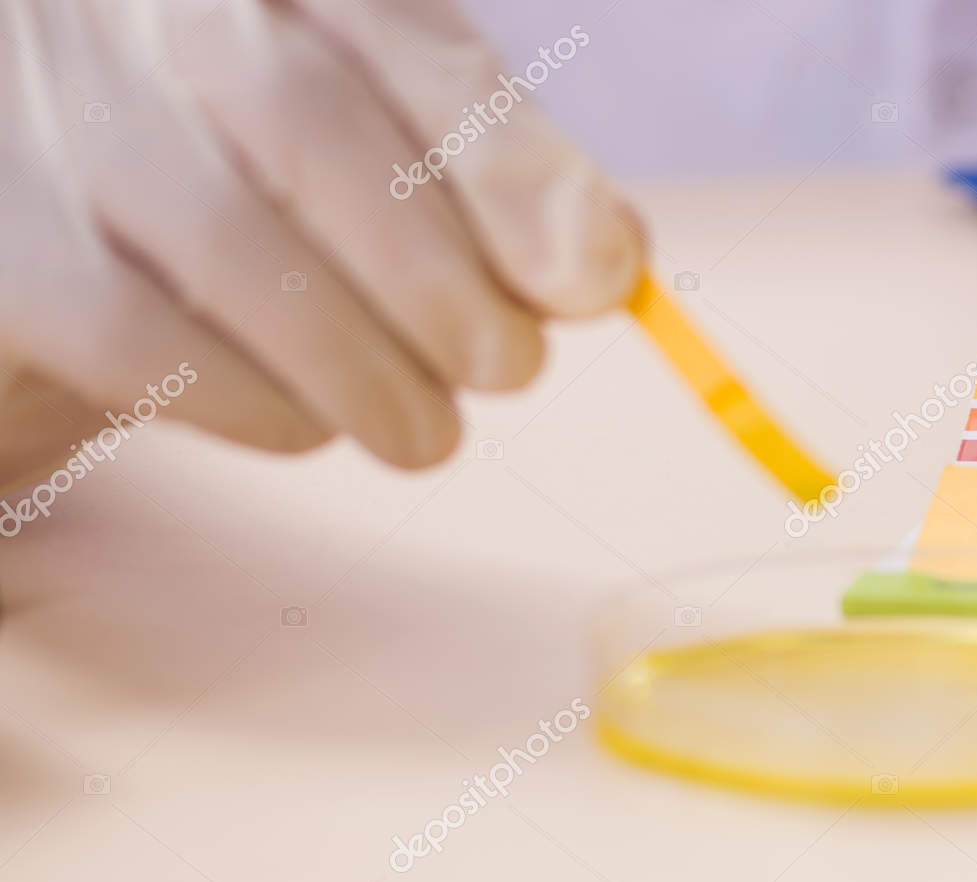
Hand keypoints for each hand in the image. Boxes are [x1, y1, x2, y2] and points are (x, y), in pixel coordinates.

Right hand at [0, 0, 641, 479]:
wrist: (54, 264)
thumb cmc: (243, 213)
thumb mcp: (382, 169)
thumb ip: (496, 192)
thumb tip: (608, 261)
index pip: (403, 44)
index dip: (512, 167)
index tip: (601, 284)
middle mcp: (132, 8)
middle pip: (307, 121)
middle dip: (441, 277)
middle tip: (511, 372)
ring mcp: (40, 112)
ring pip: (227, 239)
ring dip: (363, 368)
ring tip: (423, 432)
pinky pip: (133, 336)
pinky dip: (254, 404)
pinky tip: (303, 427)